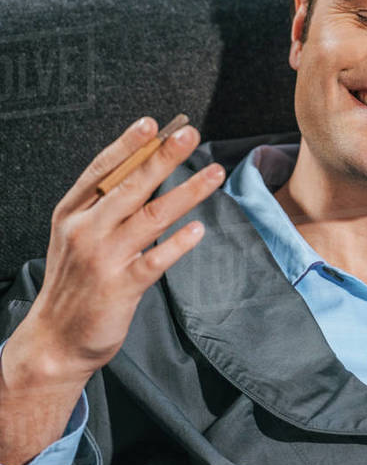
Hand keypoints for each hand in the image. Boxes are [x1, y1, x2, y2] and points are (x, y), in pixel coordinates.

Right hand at [18, 116, 224, 381]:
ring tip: (214, 174)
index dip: (128, 145)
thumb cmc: (73, 282)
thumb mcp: (76, 235)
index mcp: (72, 212)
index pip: (102, 170)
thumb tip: (144, 166)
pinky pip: (155, 260)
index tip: (152, 124)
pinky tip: (198, 230)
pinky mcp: (120, 287)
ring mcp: (103, 258)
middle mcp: (86, 230)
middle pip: (130, 186)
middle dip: (163, 157)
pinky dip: (178, 243)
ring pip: (151, 216)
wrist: (54, 341)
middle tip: (190, 135)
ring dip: (187, 192)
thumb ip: (104, 204)